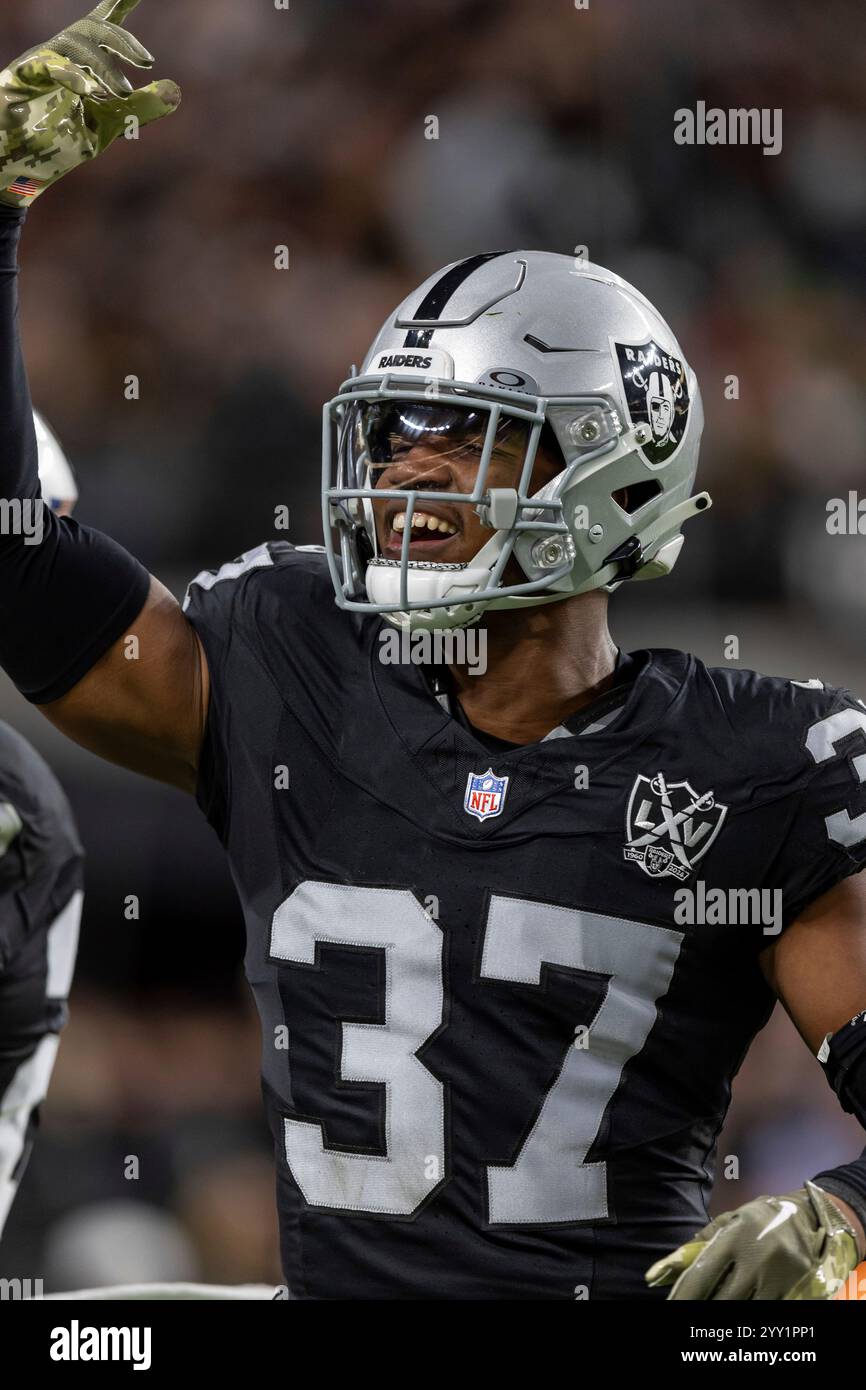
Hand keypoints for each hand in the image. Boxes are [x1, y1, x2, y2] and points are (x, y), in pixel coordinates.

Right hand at [0, 0, 178, 208]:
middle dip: (123, 41)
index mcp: (81, 62)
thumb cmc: (59, 142)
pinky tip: (89, 90)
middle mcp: (61, 55)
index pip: (102, 27)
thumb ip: (138, 109)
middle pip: (93, 29)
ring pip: (74, 44)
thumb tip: (175, 91)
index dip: (118, 5)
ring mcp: (40, 63)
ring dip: (103, 67)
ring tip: (122, 93)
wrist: (22, 168)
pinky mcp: (22, 79)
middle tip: (147, 62)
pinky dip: (70, 75)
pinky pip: (46, 66)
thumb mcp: (107, 126)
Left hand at [645, 1181, 859, 1299]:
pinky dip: (752, 1308)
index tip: (674, 1305)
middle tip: (696, 1308)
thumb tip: (679, 1257)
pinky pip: (766, 1308)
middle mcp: (752, 1259)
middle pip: (723, 1298)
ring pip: (745, 1307)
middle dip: (707, 1306)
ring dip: (730, 1311)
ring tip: (718, 1309)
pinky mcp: (790, 1287)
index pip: (702, 1274)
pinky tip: (744, 1304)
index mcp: (732, 1238)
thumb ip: (707, 1236)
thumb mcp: (732, 1216)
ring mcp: (773, 1276)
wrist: (806, 1215)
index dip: (685, 1294)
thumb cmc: (761, 1215)